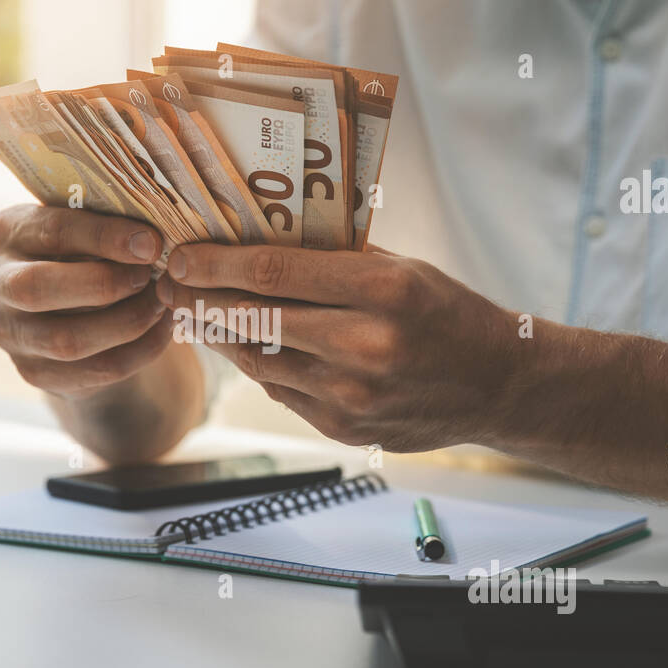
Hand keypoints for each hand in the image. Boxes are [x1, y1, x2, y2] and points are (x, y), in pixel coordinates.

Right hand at [0, 204, 172, 397]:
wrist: (78, 308)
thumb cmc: (90, 251)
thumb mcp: (91, 228)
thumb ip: (110, 226)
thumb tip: (150, 241)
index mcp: (8, 231)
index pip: (51, 231)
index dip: (104, 237)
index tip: (150, 243)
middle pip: (37, 289)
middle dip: (103, 284)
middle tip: (148, 277)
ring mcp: (10, 333)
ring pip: (66, 340)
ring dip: (126, 322)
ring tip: (161, 303)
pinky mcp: (33, 372)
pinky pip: (91, 371)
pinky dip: (138, 352)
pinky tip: (161, 330)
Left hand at [155, 243, 519, 450]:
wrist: (498, 386)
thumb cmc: (447, 314)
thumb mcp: (402, 267)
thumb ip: (334, 258)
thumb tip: (257, 238)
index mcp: (383, 290)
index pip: (274, 273)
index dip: (215, 264)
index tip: (180, 256)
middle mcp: (365, 344)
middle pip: (255, 318)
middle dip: (201, 300)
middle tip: (169, 284)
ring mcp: (352, 395)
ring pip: (259, 360)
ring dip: (220, 335)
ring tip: (194, 312)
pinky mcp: (345, 429)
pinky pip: (281, 391)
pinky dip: (257, 365)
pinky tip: (241, 344)